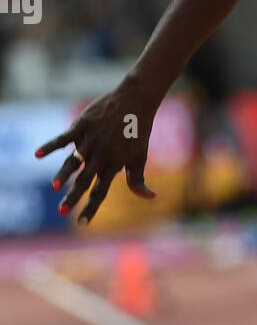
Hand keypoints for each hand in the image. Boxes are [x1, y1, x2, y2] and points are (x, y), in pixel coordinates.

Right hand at [34, 85, 156, 225]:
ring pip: (73, 161)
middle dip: (73, 197)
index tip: (82, 223)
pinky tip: (38, 155)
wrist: (136, 101)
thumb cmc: (138, 131)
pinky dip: (50, 146)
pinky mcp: (82, 125)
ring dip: (64, 174)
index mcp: (114, 165)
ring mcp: (90, 139)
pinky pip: (64, 137)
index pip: (100, 192)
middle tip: (61, 211)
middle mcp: (101, 154)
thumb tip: (150, 197)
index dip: (91, 208)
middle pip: (84, 180)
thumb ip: (138, 179)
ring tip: (55, 186)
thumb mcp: (140, 157)